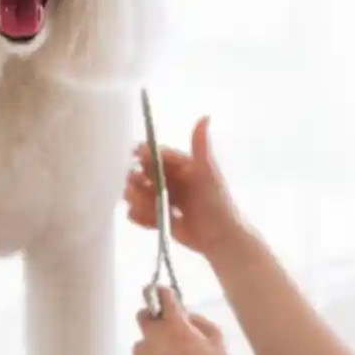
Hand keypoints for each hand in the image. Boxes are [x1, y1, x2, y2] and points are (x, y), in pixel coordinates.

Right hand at [124, 116, 246, 258]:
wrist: (220, 239)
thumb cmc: (216, 202)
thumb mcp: (207, 172)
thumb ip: (201, 146)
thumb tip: (205, 115)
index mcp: (181, 166)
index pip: (155, 154)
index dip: (143, 155)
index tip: (134, 157)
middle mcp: (170, 180)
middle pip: (141, 173)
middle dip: (136, 180)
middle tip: (140, 188)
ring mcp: (163, 199)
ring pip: (137, 194)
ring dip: (138, 200)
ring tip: (152, 208)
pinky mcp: (159, 217)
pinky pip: (139, 214)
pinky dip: (141, 217)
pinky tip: (152, 221)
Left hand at [132, 287, 246, 354]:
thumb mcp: (218, 341)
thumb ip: (196, 320)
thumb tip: (178, 310)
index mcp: (180, 333)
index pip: (161, 300)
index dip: (159, 293)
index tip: (156, 291)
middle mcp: (159, 349)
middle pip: (142, 320)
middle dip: (152, 320)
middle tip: (163, 329)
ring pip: (139, 349)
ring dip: (151, 351)